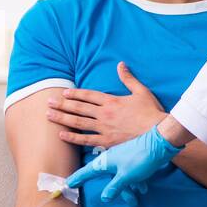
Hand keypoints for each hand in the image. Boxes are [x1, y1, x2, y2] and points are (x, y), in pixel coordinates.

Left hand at [47, 61, 164, 148]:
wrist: (159, 133)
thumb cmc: (151, 112)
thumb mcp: (141, 91)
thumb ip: (128, 78)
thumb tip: (121, 65)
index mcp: (111, 101)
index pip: (88, 96)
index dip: (75, 94)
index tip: (63, 93)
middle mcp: (104, 114)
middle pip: (78, 108)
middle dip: (62, 105)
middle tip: (48, 102)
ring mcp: (104, 129)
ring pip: (78, 123)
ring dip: (62, 118)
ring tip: (49, 116)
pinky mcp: (106, 142)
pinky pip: (86, 140)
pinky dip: (73, 138)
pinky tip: (62, 135)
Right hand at [65, 123, 183, 206]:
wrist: (159, 143)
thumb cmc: (139, 158)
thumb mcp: (125, 176)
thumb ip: (114, 187)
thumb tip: (104, 198)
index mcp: (105, 161)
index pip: (87, 172)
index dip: (78, 178)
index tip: (68, 184)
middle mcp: (112, 159)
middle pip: (107, 178)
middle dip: (113, 192)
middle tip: (112, 200)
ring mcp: (122, 158)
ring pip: (120, 177)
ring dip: (127, 189)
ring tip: (135, 202)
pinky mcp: (132, 158)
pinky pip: (129, 173)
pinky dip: (134, 181)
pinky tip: (143, 189)